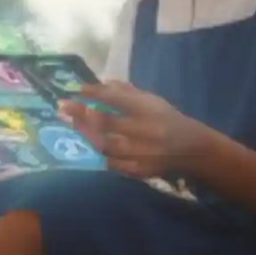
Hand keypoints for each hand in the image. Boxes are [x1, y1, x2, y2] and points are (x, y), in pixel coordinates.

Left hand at [61, 81, 212, 178]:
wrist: (193, 150)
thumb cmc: (168, 120)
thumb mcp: (153, 100)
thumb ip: (128, 92)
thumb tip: (101, 83)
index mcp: (150, 110)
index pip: (118, 99)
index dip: (96, 93)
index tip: (79, 89)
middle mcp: (146, 132)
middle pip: (107, 123)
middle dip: (81, 114)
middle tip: (62, 107)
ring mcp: (141, 154)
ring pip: (105, 145)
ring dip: (86, 134)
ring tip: (70, 123)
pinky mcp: (139, 171)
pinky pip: (111, 163)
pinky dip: (99, 152)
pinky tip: (88, 143)